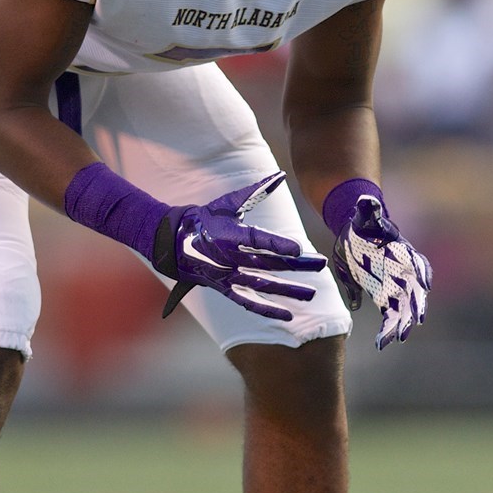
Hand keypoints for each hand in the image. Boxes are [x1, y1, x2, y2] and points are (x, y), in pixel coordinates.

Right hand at [156, 173, 324, 320]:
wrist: (171, 242)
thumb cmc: (204, 219)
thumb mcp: (228, 203)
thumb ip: (256, 192)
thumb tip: (280, 175)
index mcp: (228, 234)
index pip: (257, 240)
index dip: (278, 245)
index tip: (299, 249)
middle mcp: (228, 258)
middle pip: (267, 263)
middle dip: (296, 265)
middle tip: (321, 264)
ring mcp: (226, 276)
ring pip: (261, 285)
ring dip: (287, 291)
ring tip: (312, 294)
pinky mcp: (223, 288)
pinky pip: (247, 302)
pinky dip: (267, 310)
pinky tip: (288, 316)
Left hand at [330, 194, 432, 349]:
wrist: (358, 231)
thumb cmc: (364, 222)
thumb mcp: (364, 215)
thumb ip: (368, 211)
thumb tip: (368, 201)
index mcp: (401, 252)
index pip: (417, 263)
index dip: (422, 274)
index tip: (424, 285)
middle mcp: (403, 271)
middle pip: (414, 292)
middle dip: (414, 307)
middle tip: (411, 323)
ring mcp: (395, 285)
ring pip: (404, 308)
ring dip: (401, 324)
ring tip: (396, 339)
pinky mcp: (383, 296)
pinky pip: (389, 315)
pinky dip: (387, 329)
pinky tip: (382, 344)